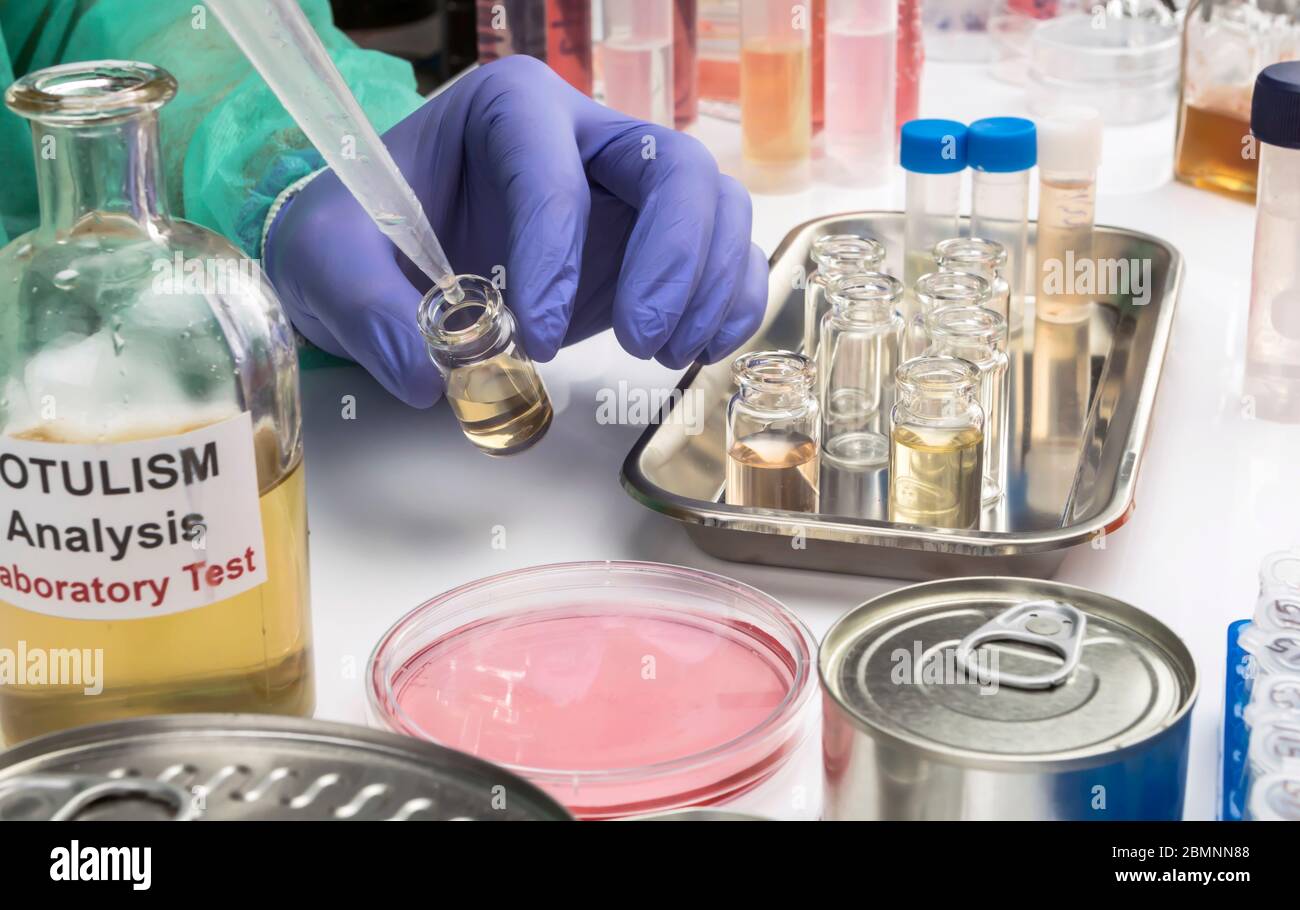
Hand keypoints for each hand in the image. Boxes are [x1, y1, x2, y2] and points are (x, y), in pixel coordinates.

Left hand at [265, 55, 767, 406]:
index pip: (553, 169)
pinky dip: (727, 303)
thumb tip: (429, 376)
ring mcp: (628, 188)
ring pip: (715, 207)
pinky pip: (723, 255)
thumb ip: (367, 309)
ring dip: (707, 285)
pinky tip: (698, 349)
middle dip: (670, 259)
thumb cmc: (362, 232)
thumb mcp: (329, 261)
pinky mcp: (654, 241)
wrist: (387, 248)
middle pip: (673, 168)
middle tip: (637, 342)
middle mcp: (585, 135)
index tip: (536, 337)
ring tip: (664, 354)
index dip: (556, 254)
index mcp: (508, 110)